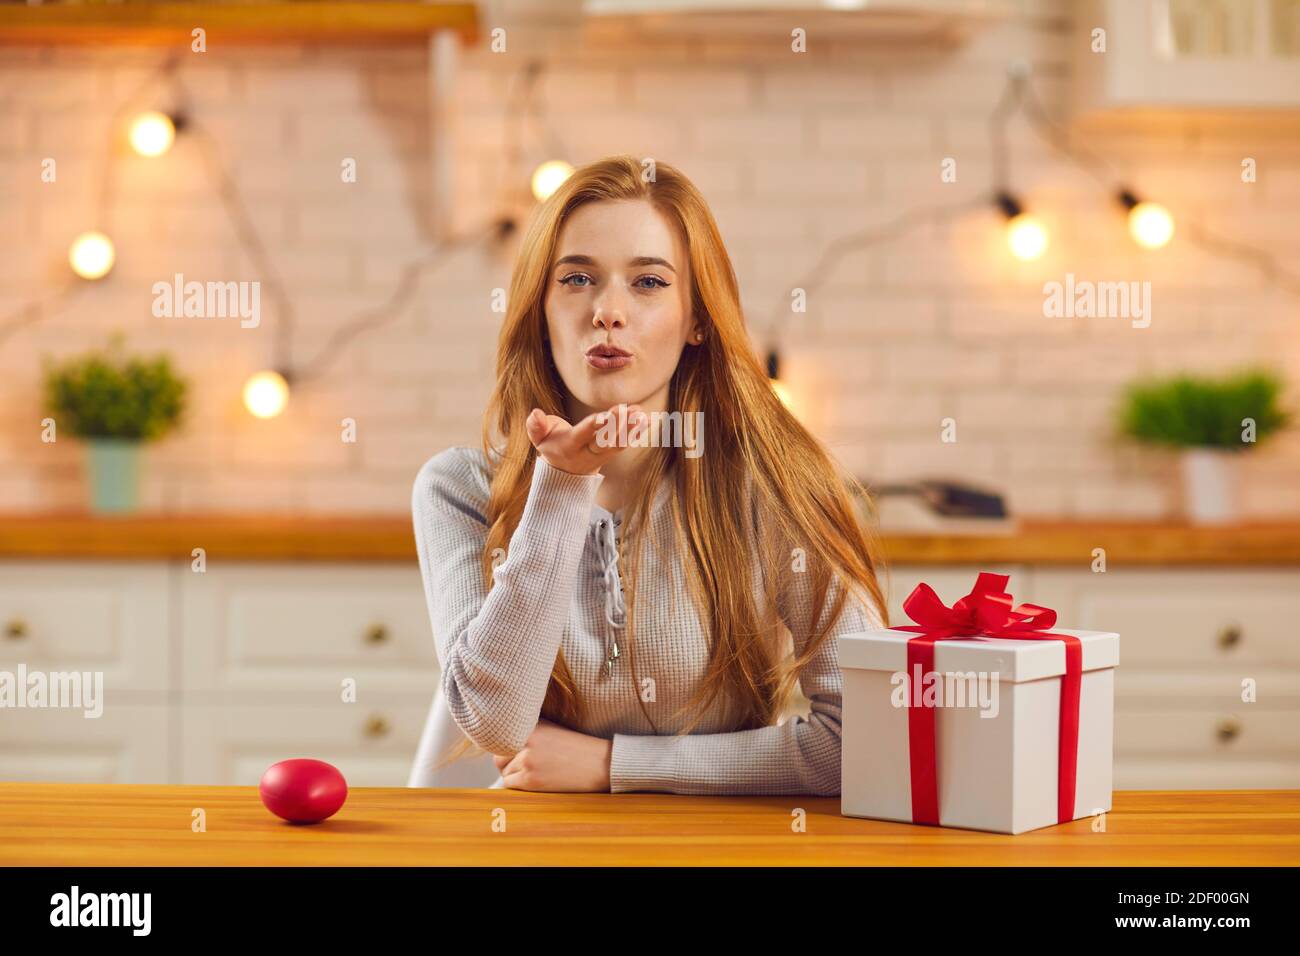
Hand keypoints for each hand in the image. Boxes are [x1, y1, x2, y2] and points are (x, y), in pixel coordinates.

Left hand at [492, 718, 612, 791]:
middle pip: (498, 756)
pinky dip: (518, 786)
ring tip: (534, 774)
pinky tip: (535, 782)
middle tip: (521, 767)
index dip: (505, 748)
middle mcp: (527, 740)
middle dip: (506, 764)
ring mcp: (528, 760)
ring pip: (505, 772)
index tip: (511, 754)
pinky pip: (511, 784)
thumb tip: (503, 739)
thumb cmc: (577, 748)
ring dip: (514, 776)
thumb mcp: (552, 729)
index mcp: (532, 725)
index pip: (501, 737)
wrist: (600, 764)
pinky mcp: (531, 779)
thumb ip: (529, 731)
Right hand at [526, 402, 648, 476]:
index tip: (607, 415)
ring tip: (642, 413)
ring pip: (618, 444)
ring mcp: (601, 456)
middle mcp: (587, 453)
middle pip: (604, 441)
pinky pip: (625, 445)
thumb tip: (535, 413)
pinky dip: (636, 433)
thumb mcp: (538, 438)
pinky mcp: (611, 454)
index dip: (595, 425)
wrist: (564, 472)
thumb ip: (535, 426)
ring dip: (631, 429)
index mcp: (570, 446)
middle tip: (630, 410)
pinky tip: (647, 420)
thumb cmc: (551, 447)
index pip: (583, 434)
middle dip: (618, 426)